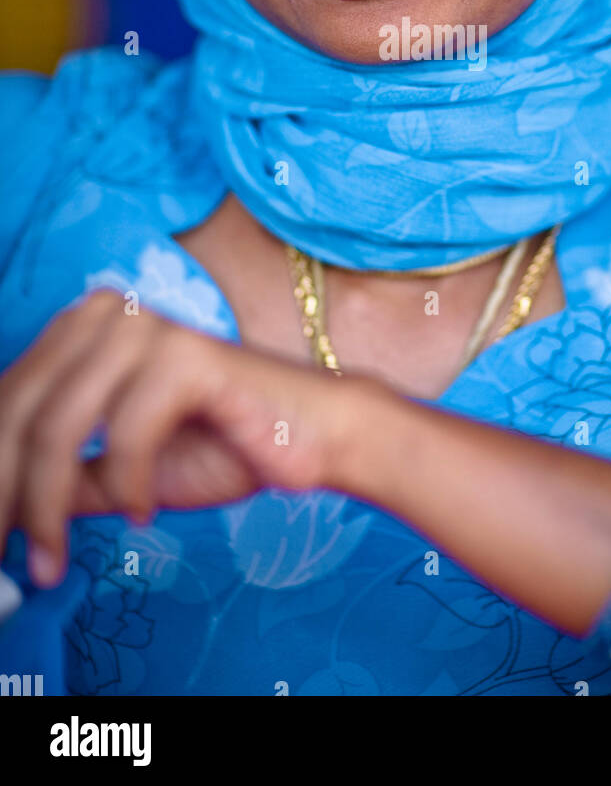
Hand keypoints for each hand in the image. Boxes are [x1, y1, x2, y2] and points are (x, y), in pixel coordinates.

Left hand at [0, 290, 365, 587]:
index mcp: (83, 327)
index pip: (8, 400)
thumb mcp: (115, 471)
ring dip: (46, 507)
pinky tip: (144, 512)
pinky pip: (125, 433)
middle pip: (19, 413)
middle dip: (4, 496)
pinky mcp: (188, 354)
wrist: (315, 435)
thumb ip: (59, 477)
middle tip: (8, 562)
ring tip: (54, 559)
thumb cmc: (223, 445)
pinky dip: (127, 485)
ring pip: (57, 427)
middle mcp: (106, 312)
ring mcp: (147, 327)